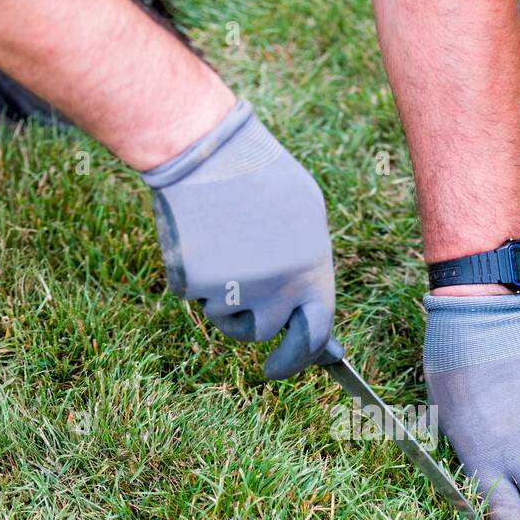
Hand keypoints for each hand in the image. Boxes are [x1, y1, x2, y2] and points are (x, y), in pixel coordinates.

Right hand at [141, 100, 334, 378]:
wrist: (208, 151)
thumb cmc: (261, 177)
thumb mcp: (306, 219)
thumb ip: (311, 275)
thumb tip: (324, 337)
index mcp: (310, 270)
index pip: (315, 332)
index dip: (303, 357)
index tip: (286, 368)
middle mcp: (277, 286)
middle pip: (267, 334)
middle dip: (272, 357)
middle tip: (268, 368)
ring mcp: (236, 288)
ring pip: (228, 320)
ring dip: (226, 303)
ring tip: (225, 256)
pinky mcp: (198, 284)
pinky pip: (195, 297)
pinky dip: (196, 279)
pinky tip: (199, 240)